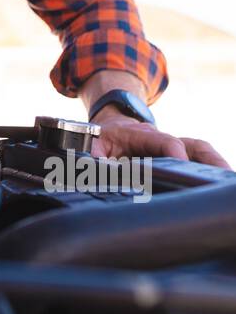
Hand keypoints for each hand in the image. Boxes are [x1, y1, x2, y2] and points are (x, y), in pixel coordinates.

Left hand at [91, 108, 230, 168]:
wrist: (107, 126)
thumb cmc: (101, 138)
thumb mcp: (91, 145)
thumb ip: (95, 158)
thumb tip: (100, 172)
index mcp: (141, 134)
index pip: (164, 141)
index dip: (175, 152)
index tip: (183, 165)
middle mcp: (162, 139)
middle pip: (192, 145)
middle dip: (209, 159)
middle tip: (225, 175)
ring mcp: (172, 147)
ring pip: (200, 152)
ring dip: (215, 166)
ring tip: (229, 181)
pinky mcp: (176, 158)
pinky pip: (197, 161)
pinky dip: (210, 171)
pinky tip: (218, 187)